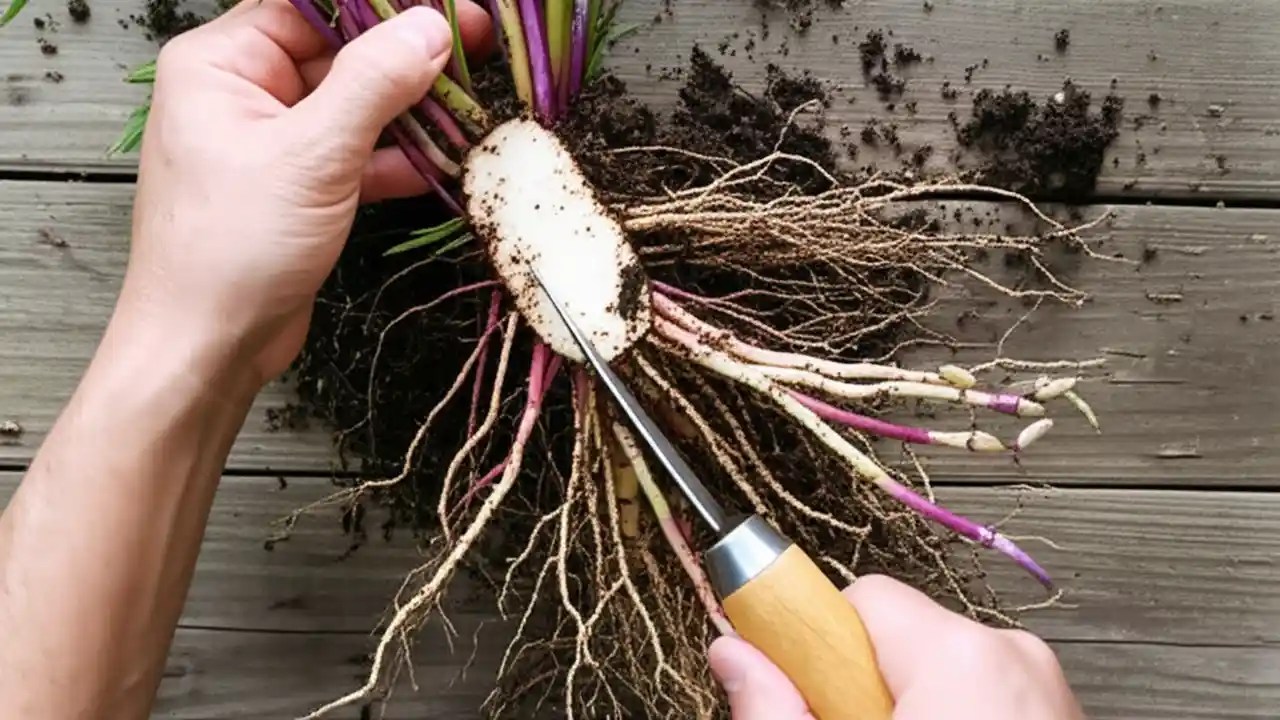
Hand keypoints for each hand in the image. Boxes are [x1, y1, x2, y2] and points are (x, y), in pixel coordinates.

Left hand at [121, 0, 490, 384]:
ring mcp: (273, 145)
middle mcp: (243, 95)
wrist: (206, 347)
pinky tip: (441, 163)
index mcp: (222, 65)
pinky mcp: (299, 190)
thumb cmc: (229, 249)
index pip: (312, 8)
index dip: (382, 7)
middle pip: (340, 54)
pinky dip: (397, 160)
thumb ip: (374, 83)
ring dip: (410, 112)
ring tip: (468, 108)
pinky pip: (356, 156)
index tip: (446, 9)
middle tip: (473, 49)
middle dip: (406, 58)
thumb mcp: (311, 154)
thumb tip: (430, 28)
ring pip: (355, 107)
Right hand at [708, 574, 1084, 719]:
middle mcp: (1017, 663)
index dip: (817, 652)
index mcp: (962, 659)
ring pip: (942, 681)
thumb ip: (776, 713)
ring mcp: (1049, 700)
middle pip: (901, 643)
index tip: (797, 695)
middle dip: (860, 696)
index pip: (861, 601)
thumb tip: (736, 658)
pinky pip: (983, 708)